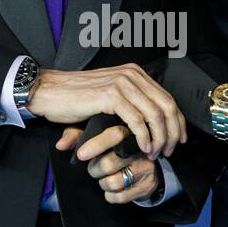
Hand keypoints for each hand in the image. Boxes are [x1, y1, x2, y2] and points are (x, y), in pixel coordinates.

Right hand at [28, 64, 186, 156]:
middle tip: (169, 151)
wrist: (48, 92)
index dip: (178, 121)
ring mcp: (122, 84)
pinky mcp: (111, 96)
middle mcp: (132, 75)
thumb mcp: (109, 99)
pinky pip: (137, 120)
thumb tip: (150, 128)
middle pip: (167, 106)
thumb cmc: (75, 98)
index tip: (179, 139)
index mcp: (135, 73)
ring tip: (155, 153)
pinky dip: (143, 137)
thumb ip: (130, 107)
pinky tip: (142, 148)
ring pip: (155, 114)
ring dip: (159, 138)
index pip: (167, 98)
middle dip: (172, 132)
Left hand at [56, 124, 159, 203]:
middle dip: (95, 169)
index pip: (114, 135)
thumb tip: (60, 145)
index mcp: (129, 131)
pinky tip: (114, 188)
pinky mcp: (148, 185)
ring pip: (113, 182)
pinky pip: (120, 197)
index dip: (96, 145)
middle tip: (95, 168)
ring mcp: (146, 168)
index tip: (81, 155)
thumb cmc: (117, 147)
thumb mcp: (99, 134)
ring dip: (103, 183)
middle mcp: (141, 149)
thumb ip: (78, 135)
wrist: (151, 163)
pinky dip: (111, 195)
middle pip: (109, 164)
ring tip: (106, 177)